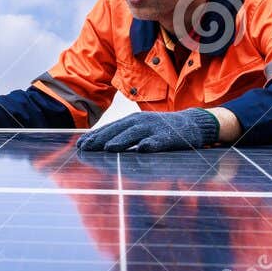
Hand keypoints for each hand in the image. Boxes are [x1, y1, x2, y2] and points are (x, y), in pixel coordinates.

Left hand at [76, 108, 218, 151]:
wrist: (191, 124)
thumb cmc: (160, 129)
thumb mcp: (140, 129)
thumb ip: (123, 135)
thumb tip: (101, 145)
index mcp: (132, 121)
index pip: (109, 128)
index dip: (94, 136)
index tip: (80, 145)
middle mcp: (141, 122)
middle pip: (118, 130)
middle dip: (101, 139)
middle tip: (87, 148)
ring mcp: (155, 128)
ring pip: (136, 134)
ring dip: (122, 140)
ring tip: (109, 148)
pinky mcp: (169, 137)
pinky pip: (159, 141)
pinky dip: (151, 144)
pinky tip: (143, 149)